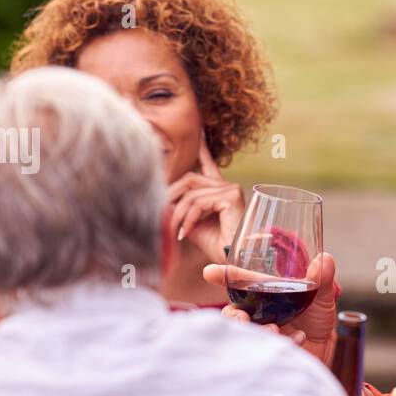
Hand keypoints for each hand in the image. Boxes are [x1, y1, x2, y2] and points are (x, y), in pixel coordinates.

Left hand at [167, 136, 244, 263]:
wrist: (233, 261)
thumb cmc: (216, 246)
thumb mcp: (191, 223)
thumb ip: (180, 208)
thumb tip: (162, 200)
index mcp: (220, 192)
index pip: (209, 166)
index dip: (203, 151)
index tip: (200, 134)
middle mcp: (228, 187)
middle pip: (189, 179)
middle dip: (171, 197)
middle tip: (162, 218)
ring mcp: (231, 189)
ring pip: (192, 193)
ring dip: (178, 214)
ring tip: (175, 232)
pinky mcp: (232, 196)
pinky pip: (199, 202)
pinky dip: (188, 219)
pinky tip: (186, 233)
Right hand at [203, 251, 338, 363]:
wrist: (326, 347)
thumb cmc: (317, 317)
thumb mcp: (322, 296)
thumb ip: (322, 278)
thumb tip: (324, 258)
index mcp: (264, 293)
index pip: (238, 282)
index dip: (222, 276)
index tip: (210, 272)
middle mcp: (256, 313)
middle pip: (232, 312)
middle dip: (234, 316)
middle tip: (243, 318)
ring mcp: (260, 332)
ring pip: (244, 334)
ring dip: (257, 331)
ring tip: (275, 331)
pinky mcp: (266, 352)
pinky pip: (264, 351)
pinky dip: (284, 343)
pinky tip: (298, 339)